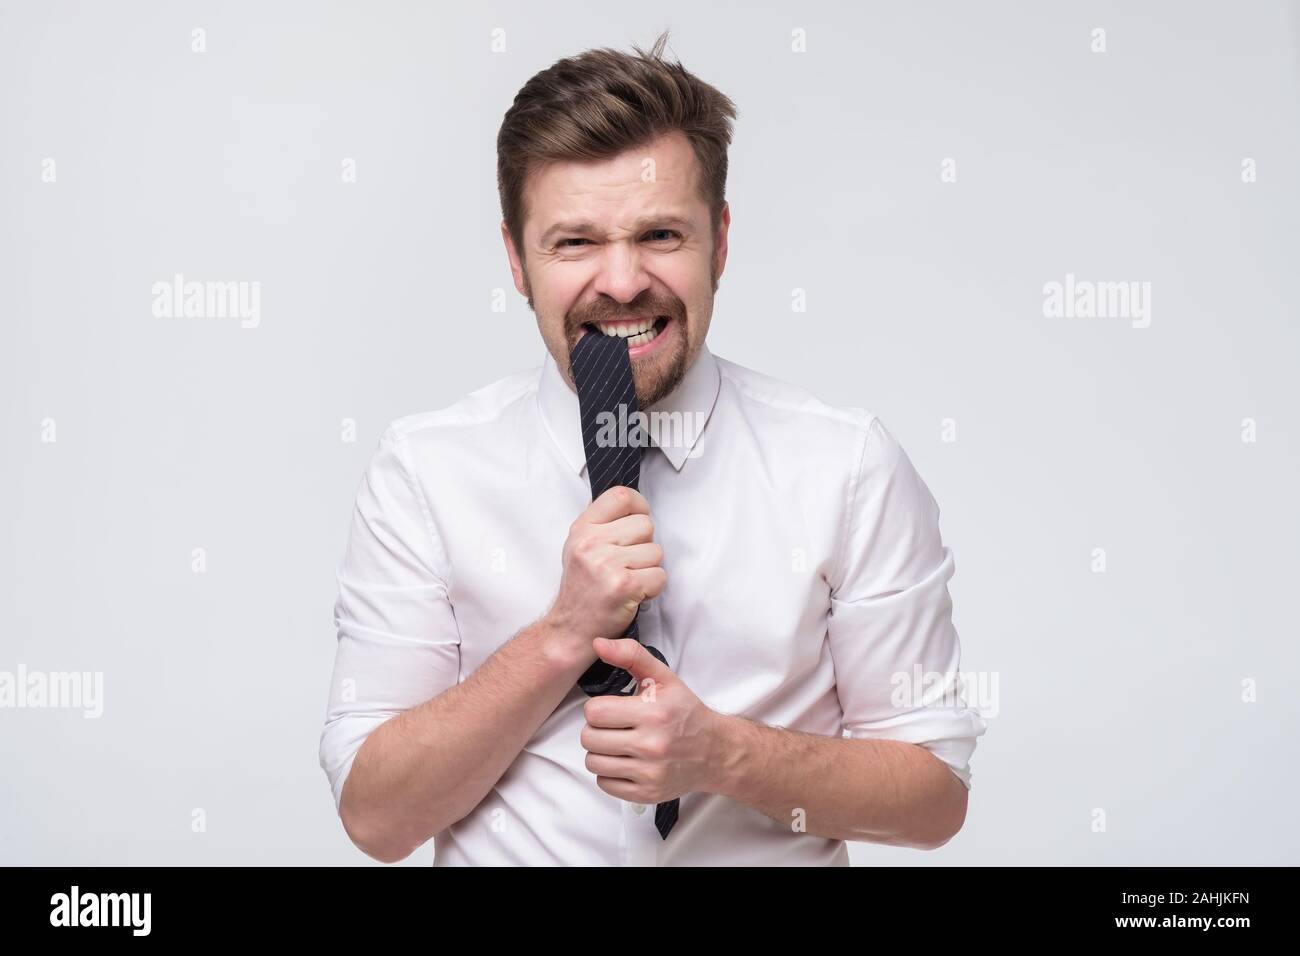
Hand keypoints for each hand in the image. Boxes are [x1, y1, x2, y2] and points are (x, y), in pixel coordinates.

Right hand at [545, 486, 665, 659]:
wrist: (570, 629)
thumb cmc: (581, 589)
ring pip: (656, 552)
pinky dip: (652, 588)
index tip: (638, 520)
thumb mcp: (579, 547)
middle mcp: (592, 543)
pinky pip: (660, 576)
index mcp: (582, 529)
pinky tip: (634, 594)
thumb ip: (602, 524)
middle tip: (628, 563)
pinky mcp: (624, 586)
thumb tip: (634, 505)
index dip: (639, 505)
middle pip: (646, 525)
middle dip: (644, 545)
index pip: (621, 496)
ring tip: (628, 580)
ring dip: (649, 569)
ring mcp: (607, 564)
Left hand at [580, 637, 725, 803]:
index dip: (598, 708)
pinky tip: (626, 761)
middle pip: (589, 738)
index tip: (612, 708)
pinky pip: (605, 784)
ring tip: (618, 743)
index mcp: (653, 713)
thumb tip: (598, 644)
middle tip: (614, 726)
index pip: (594, 712)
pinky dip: (609, 773)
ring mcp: (649, 773)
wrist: (715, 751)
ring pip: (593, 763)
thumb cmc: (685, 712)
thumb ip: (630, 655)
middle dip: (596, 729)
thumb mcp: (663, 677)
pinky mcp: (646, 794)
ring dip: (600, 752)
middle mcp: (652, 745)